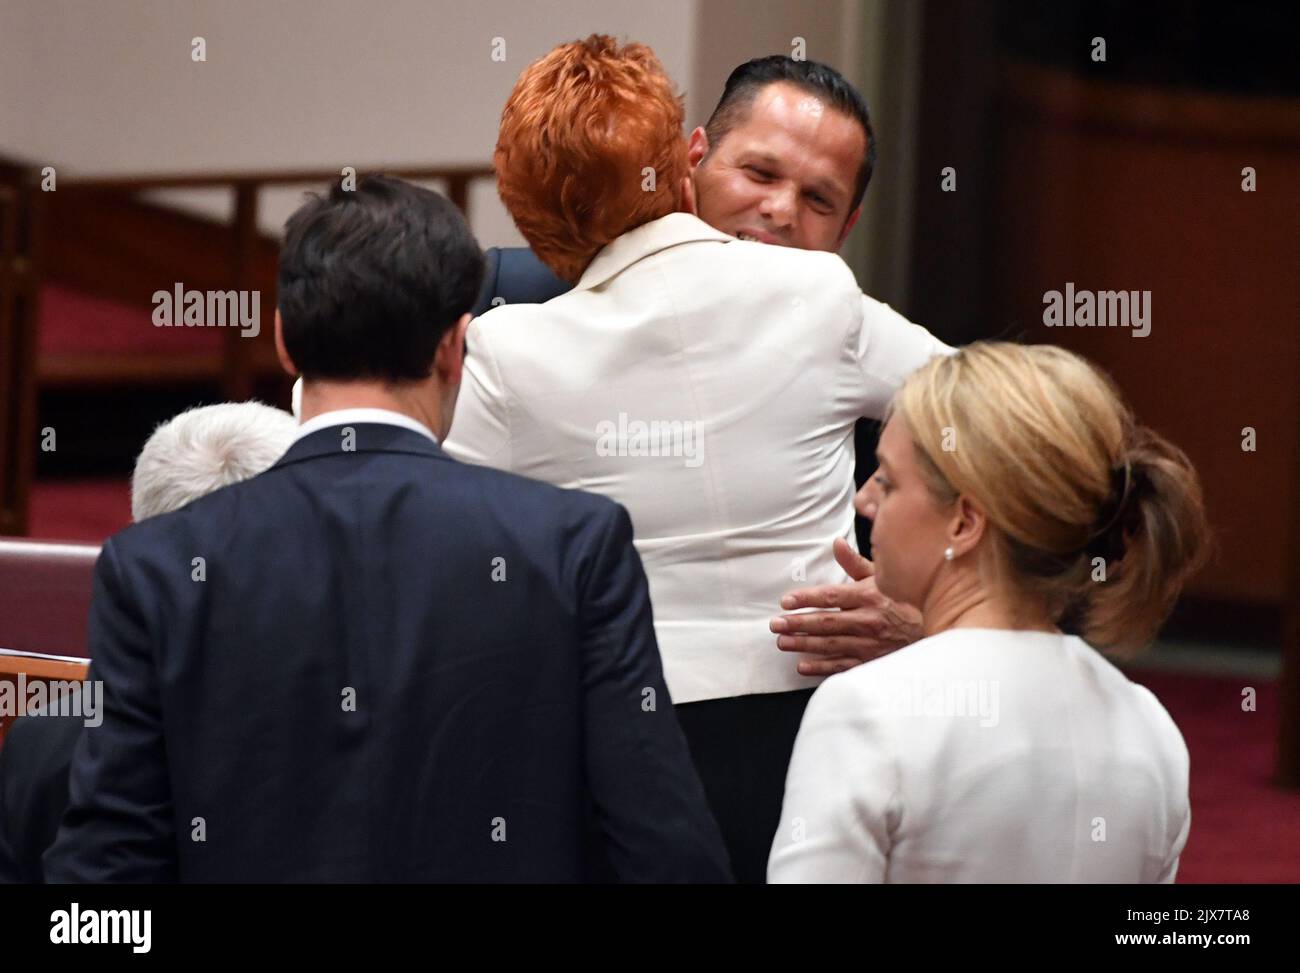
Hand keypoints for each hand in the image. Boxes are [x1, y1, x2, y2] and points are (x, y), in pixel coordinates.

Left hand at [771, 538, 922, 675]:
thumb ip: (854, 563)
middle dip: (798, 624)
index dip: (806, 599)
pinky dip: (821, 667)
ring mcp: (870, 644)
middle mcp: (868, 620)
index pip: (831, 596)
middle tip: (775, 624)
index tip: (786, 601)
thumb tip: (836, 543)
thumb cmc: (901, 599)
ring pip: (831, 645)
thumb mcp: (881, 577)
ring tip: (782, 642)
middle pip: (826, 623)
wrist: (931, 628)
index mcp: (869, 596)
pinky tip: (802, 665)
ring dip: (804, 644)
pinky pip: (842, 665)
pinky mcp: (872, 661)